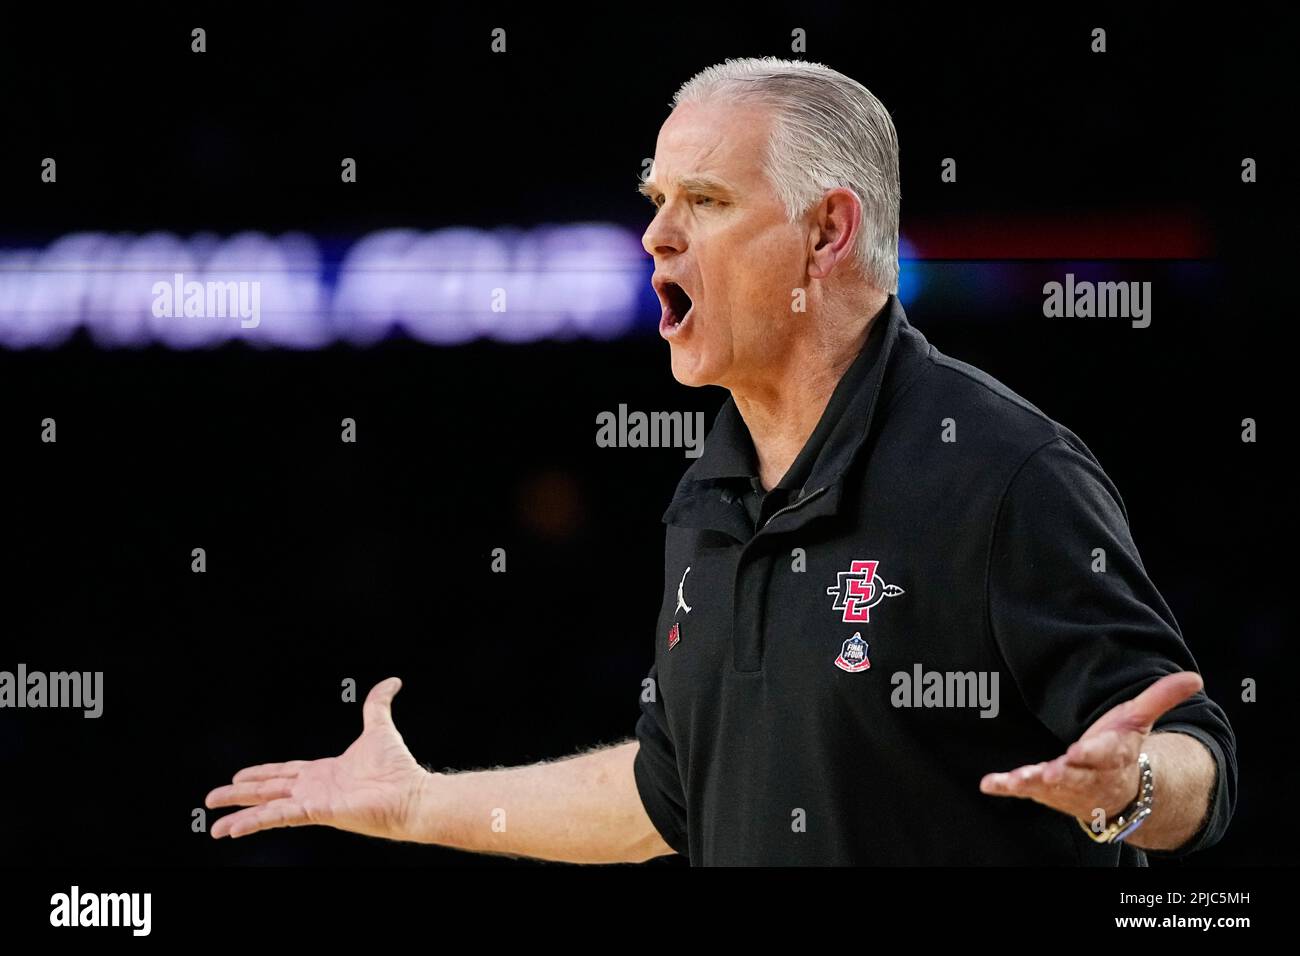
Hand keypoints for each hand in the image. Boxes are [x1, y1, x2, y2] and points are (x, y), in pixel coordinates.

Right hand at [205, 677, 428, 840]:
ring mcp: (313, 801)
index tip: (239, 775)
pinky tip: (233, 829)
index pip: (284, 772)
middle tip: (212, 798)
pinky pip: (279, 817)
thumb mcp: (379, 727)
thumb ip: (378, 703)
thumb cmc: (398, 767)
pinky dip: (255, 821)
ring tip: (214, 826)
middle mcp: (313, 788)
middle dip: (239, 793)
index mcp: (323, 772)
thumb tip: (393, 681)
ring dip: (239, 814)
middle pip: (267, 789)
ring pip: (267, 807)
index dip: (261, 773)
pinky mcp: (316, 811)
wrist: (411, 793)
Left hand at [978, 671, 1202, 824]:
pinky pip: (1023, 790)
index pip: (1103, 754)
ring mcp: (1064, 784)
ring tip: (1017, 780)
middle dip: (1062, 774)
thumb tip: (1195, 677)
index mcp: (1110, 755)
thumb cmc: (1123, 750)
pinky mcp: (1044, 789)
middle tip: (1047, 773)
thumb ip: (1160, 698)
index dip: (1092, 753)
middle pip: (1074, 774)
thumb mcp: (1140, 722)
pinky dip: (1006, 786)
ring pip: (1048, 786)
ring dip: (1032, 783)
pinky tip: (988, 783)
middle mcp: (1087, 774)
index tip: (1080, 751)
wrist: (1118, 794)